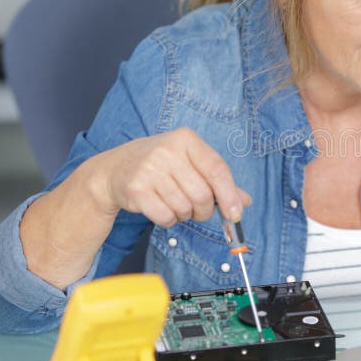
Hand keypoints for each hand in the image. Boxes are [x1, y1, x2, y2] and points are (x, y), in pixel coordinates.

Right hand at [90, 127, 250, 227]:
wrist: (116, 168)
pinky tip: (163, 209)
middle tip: (199, 211)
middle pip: (202, 194)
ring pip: (184, 208)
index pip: (216, 168)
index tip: (235, 214)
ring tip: (176, 204)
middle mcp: (167, 151)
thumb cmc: (162, 165)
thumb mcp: (191, 163)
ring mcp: (149, 169)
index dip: (229, 194)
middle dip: (205, 211)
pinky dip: (170, 220)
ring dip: (185, 215)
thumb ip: (219, 180)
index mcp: (186, 139)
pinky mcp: (136, 189)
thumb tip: (244, 201)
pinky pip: (166, 217)